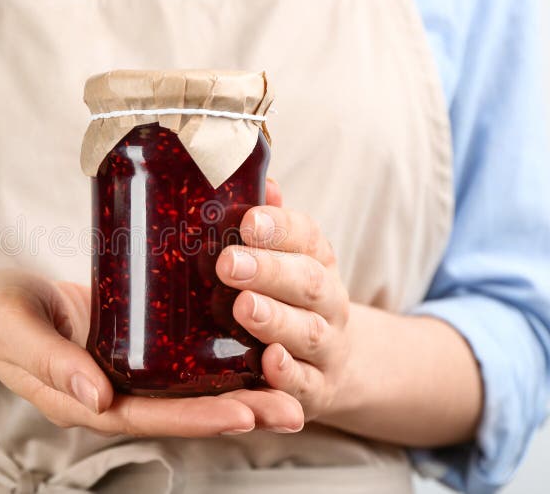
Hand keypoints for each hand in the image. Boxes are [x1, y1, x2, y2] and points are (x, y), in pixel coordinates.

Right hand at [0, 270, 303, 436]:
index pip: (145, 417)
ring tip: (292, 392)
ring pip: (189, 391)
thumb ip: (48, 362)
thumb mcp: (13, 331)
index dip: (194, 418)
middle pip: (180, 412)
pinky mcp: (139, 348)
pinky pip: (182, 362)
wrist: (1, 305)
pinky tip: (256, 351)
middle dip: (237, 414)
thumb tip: (96, 398)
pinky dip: (219, 363)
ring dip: (240, 393)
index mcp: (83, 399)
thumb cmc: (1, 316)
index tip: (243, 414)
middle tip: (292, 411)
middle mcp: (113, 395)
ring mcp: (129, 374)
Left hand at [216, 189, 351, 421]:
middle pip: (308, 281)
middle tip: (229, 263)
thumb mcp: (284, 258)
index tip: (248, 220)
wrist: (337, 362)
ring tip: (244, 307)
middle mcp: (327, 301)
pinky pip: (306, 384)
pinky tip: (269, 363)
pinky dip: (289, 375)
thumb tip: (260, 177)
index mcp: (316, 261)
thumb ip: (267, 225)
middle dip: (269, 270)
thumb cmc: (289, 299)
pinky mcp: (317, 389)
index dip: (280, 227)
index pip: (306, 236)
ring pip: (307, 332)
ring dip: (276, 319)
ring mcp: (326, 347)